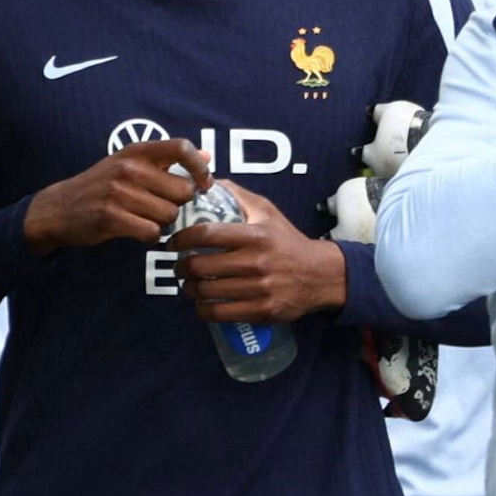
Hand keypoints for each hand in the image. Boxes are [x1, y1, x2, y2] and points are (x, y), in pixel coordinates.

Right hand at [21, 136, 206, 252]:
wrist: (58, 208)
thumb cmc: (102, 186)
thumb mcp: (130, 164)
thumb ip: (168, 161)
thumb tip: (208, 156)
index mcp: (136, 151)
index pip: (181, 148)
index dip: (199, 167)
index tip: (202, 183)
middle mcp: (128, 168)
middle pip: (183, 191)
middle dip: (177, 204)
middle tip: (157, 206)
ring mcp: (118, 192)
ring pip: (170, 215)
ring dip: (162, 222)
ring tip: (142, 217)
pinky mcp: (111, 217)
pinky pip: (153, 232)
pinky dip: (150, 236)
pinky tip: (136, 230)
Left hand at [167, 182, 347, 324]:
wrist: (321, 275)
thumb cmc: (288, 242)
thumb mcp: (268, 212)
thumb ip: (238, 196)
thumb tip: (208, 181)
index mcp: (255, 235)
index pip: (206, 234)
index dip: (181, 239)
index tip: (173, 243)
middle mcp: (257, 262)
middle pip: (201, 266)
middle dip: (181, 268)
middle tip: (180, 267)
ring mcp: (260, 289)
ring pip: (207, 292)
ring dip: (190, 289)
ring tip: (189, 285)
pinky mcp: (262, 311)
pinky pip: (220, 314)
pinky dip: (204, 310)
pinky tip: (202, 304)